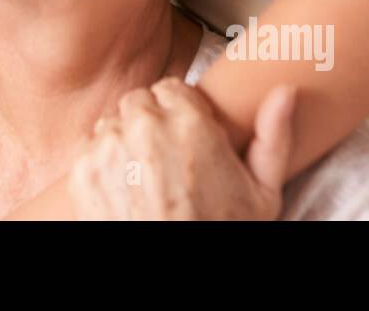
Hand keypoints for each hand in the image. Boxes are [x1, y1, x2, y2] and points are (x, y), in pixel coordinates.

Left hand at [68, 79, 294, 219]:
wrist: (177, 280)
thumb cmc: (219, 232)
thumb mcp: (262, 192)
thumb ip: (273, 136)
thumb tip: (285, 91)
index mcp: (189, 121)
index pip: (171, 88)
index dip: (180, 113)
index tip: (187, 139)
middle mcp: (145, 125)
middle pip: (139, 102)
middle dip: (151, 123)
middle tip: (166, 161)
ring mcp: (109, 147)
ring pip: (112, 123)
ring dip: (124, 141)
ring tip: (145, 179)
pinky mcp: (83, 170)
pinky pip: (88, 149)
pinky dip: (101, 165)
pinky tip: (125, 190)